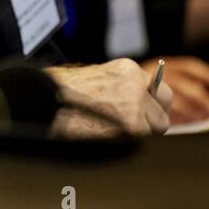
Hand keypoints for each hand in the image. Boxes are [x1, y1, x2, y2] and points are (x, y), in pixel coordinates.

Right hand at [46, 59, 171, 136]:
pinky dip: (130, 140)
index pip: (155, 85)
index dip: (149, 98)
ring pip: (157, 124)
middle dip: (154, 111)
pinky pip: (143, 138)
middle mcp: (136, 83)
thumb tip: (137, 99)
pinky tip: (108, 134)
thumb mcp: (94, 77)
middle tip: (137, 120)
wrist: (43, 102)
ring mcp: (136, 105)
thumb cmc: (60, 92)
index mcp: (126, 69)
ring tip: (115, 129)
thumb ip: (119, 85)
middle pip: (165, 100)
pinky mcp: (132, 126)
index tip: (141, 107)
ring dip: (143, 128)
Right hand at [141, 56, 208, 124]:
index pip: (189, 67)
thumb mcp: (161, 76)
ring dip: (192, 112)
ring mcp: (144, 90)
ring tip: (203, 117)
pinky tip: (187, 122)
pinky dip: (177, 119)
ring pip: (173, 101)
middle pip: (183, 85)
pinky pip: (162, 115)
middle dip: (202, 99)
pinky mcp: (139, 107)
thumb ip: (183, 82)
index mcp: (160, 65)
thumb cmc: (144, 88)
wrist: (117, 94)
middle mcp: (151, 75)